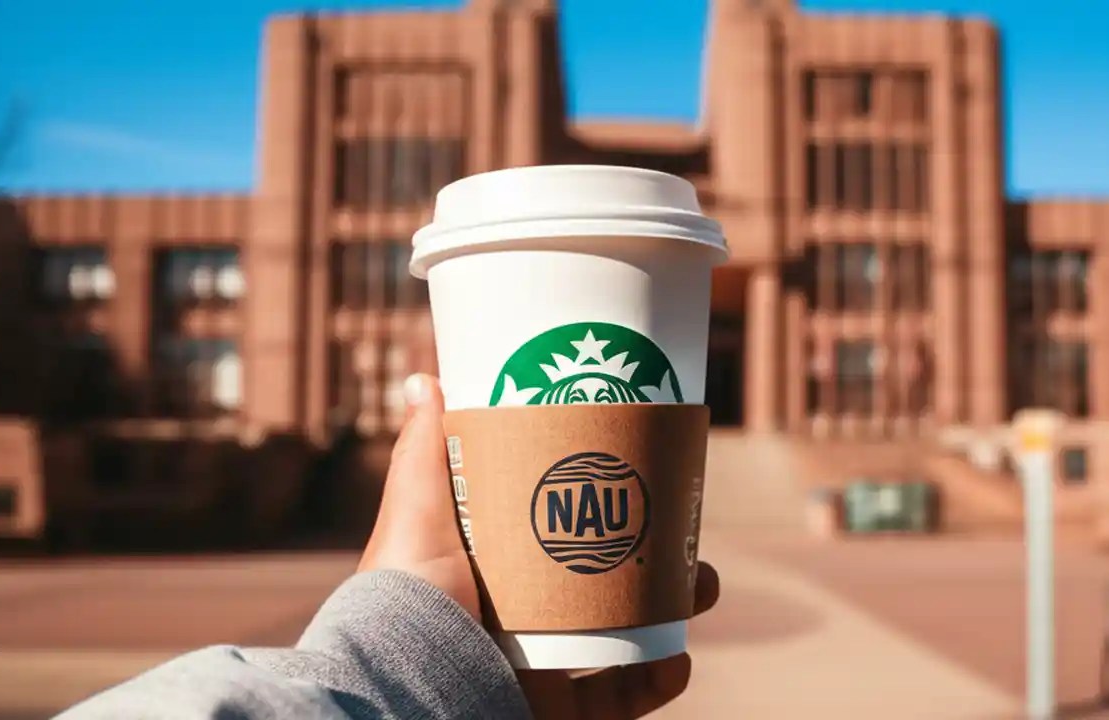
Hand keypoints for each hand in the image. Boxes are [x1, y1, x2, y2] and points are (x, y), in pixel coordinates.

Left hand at [358, 373, 720, 717]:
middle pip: (600, 583)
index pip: (551, 532)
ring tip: (703, 587)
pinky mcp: (558, 711)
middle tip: (683, 536)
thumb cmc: (405, 603)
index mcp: (488, 573)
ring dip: (671, 614)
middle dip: (651, 557)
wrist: (406, 695)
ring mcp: (540, 671)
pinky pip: (621, 701)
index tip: (636, 473)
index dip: (596, 505)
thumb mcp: (417, 515)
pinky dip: (657, 681)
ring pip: (624, 640)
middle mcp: (515, 623)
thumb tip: (424, 379)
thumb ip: (424, 453)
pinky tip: (678, 659)